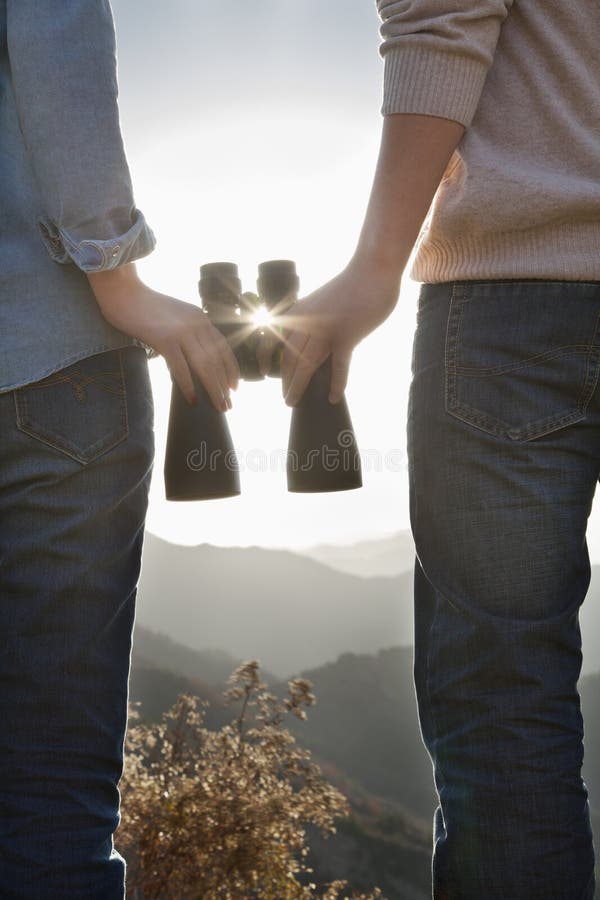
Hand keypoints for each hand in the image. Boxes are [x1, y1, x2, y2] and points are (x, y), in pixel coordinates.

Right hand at [87, 263, 239, 410]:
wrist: (122, 291)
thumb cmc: (143, 306)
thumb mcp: (175, 315)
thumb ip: (187, 331)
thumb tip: (193, 357)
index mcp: (200, 317)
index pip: (223, 346)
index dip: (231, 368)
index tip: (234, 386)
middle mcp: (196, 323)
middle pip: (217, 360)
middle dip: (225, 385)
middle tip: (228, 405)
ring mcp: (182, 331)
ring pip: (205, 366)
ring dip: (214, 389)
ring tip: (219, 406)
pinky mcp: (165, 340)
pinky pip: (181, 368)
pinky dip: (189, 386)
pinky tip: (193, 400)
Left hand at [278, 257, 399, 406]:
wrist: (373, 269)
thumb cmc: (352, 284)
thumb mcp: (322, 300)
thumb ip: (315, 318)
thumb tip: (312, 338)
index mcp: (299, 310)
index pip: (272, 337)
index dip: (264, 356)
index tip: (261, 371)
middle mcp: (307, 320)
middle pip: (288, 356)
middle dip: (284, 379)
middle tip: (285, 397)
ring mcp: (326, 329)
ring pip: (305, 364)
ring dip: (297, 385)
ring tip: (292, 401)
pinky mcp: (347, 335)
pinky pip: (339, 366)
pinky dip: (337, 384)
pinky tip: (334, 397)